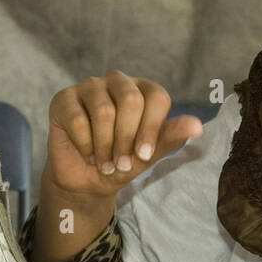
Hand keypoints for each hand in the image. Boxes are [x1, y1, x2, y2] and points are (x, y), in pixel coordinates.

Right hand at [45, 70, 203, 199]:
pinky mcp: (64, 98)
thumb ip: (170, 136)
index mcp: (143, 90)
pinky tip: (86, 153)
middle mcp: (117, 81)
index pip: (157, 97)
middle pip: (131, 101)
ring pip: (104, 112)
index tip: (143, 155)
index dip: (151, 128)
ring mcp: (89, 86)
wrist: (85, 180)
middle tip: (121, 164)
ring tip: (104, 163)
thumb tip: (197, 125)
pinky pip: (78, 120)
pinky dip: (84, 145)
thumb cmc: (120, 162)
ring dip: (105, 147)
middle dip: (126, 140)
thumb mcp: (148, 154)